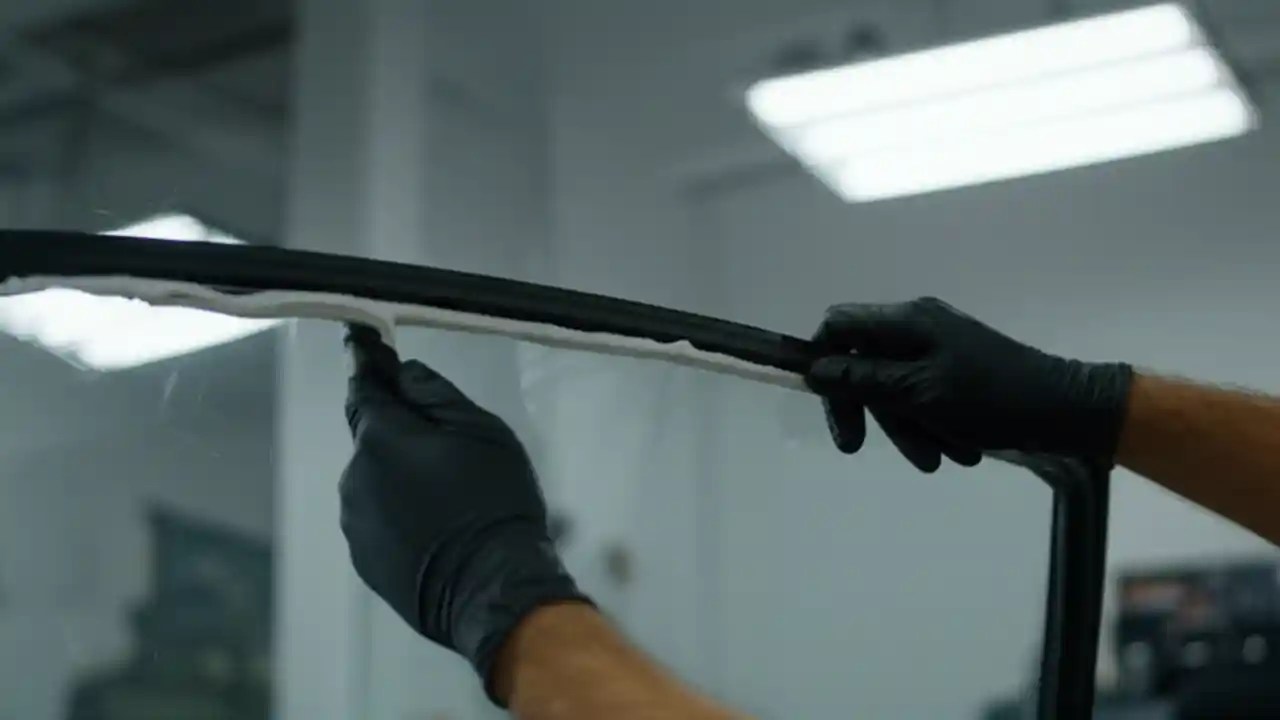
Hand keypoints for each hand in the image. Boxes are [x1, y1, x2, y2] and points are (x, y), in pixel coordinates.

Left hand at [340, 326, 588, 700]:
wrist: (491, 586)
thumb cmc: (495, 500)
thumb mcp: (483, 432)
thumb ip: (436, 395)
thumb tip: (403, 371)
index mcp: (382, 437)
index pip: (363, 388)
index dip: (367, 365)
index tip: (366, 344)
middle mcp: (355, 475)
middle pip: (372, 438)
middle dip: (400, 433)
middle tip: (449, 450)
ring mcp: (354, 521)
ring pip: (375, 480)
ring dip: (399, 476)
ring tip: (448, 498)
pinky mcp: (363, 558)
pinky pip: (378, 518)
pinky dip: (398, 513)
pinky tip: (435, 528)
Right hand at [805, 298, 1132, 471]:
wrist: (1067, 411)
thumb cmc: (991, 398)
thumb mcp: (917, 393)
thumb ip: (862, 379)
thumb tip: (814, 368)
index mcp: (907, 321)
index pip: (840, 324)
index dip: (822, 359)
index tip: (826, 401)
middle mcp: (919, 326)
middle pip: (863, 364)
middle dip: (870, 410)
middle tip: (859, 447)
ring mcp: (941, 348)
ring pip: (895, 388)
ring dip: (907, 428)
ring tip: (937, 460)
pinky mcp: (959, 372)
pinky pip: (925, 398)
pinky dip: (932, 426)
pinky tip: (956, 451)